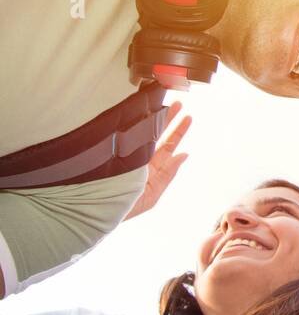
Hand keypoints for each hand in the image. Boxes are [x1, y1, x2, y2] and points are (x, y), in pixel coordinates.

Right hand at [123, 102, 191, 220]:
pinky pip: (127, 135)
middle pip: (157, 135)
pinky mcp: (113, 151)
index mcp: (150, 169)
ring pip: (143, 132)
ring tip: (165, 103)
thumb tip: (184, 155)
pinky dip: (136, 124)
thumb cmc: (124, 208)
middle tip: (179, 103)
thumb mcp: (150, 195)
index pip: (167, 147)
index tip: (188, 117)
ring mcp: (126, 153)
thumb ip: (167, 175)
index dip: (178, 132)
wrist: (95, 212)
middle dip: (169, 120)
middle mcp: (139, 158)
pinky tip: (142, 112)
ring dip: (155, 118)